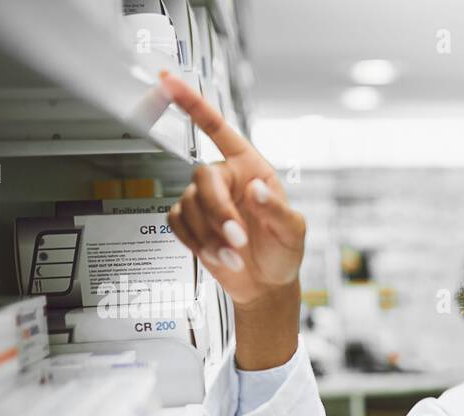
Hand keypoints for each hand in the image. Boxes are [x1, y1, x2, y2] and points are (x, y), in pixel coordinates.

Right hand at [159, 71, 303, 368]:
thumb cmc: (284, 253)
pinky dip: (198, 244)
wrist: (267, 285)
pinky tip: (219, 257)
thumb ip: (277, 209)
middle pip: (202, 177)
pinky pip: (178, 225)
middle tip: (237, 239)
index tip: (170, 81)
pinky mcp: (190, 224)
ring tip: (236, 257)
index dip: (193, 104)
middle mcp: (224, 179)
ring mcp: (204, 201)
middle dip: (218, 211)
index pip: (218, 129)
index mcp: (249, 168)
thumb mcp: (293, 231)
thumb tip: (256, 189)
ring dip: (212, 237)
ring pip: (189, 206)